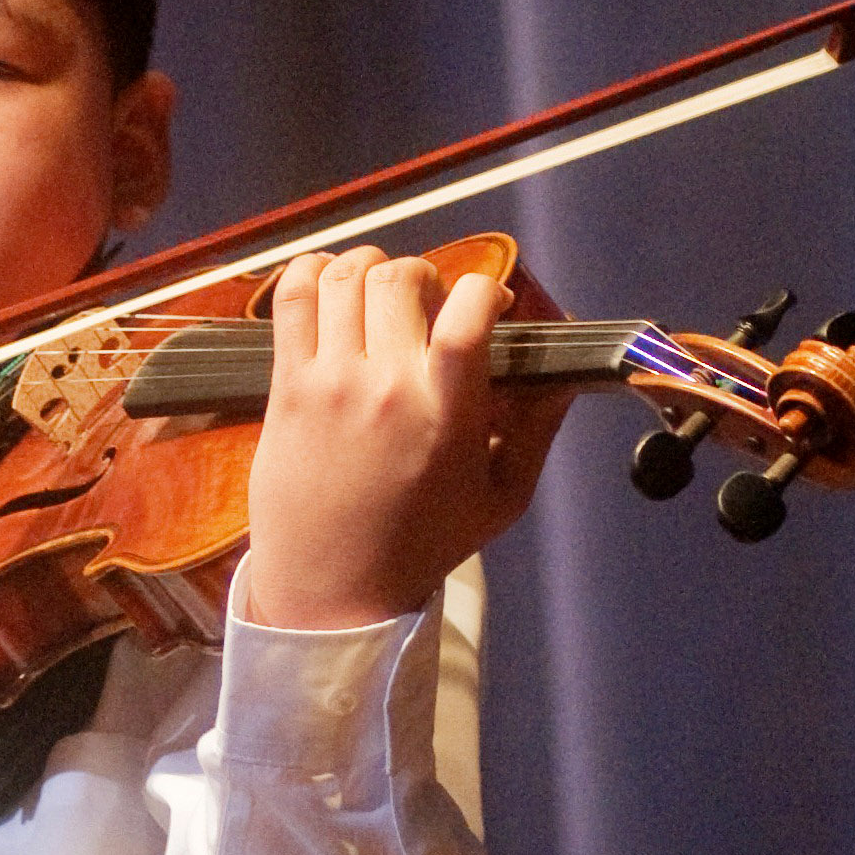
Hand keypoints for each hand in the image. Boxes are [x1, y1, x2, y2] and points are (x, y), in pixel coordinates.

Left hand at [237, 248, 572, 630]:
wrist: (334, 586)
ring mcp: (330, 383)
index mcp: (447, 413)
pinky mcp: (287, 387)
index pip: (466, 313)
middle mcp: (387, 388)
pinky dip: (310, 273)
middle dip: (423, 277)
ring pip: (345, 278)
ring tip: (378, 295)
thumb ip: (538, 431)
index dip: (482, 288)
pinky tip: (329, 287)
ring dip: (368, 269)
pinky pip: (290, 298)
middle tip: (425, 309)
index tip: (485, 307)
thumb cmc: (422, 543)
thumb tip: (566, 375)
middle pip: (402, 279)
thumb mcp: (502, 498)